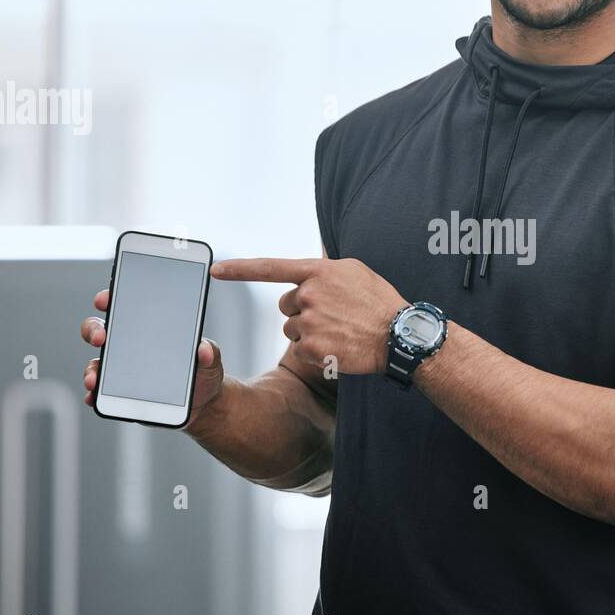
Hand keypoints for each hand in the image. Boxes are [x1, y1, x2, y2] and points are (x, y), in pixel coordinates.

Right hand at [80, 287, 225, 428]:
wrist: (204, 402)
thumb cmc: (203, 372)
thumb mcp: (211, 359)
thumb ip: (209, 352)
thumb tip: (204, 349)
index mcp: (149, 327)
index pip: (123, 307)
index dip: (110, 299)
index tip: (105, 299)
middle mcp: (128, 345)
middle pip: (99, 331)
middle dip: (93, 330)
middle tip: (100, 337)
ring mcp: (121, 370)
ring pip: (96, 363)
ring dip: (91, 369)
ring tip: (95, 378)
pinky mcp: (120, 393)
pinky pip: (101, 393)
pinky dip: (95, 395)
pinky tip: (95, 397)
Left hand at [211, 256, 406, 375]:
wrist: (398, 334)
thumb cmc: (379, 302)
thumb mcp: (355, 271)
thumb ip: (326, 268)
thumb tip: (312, 264)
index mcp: (318, 272)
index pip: (270, 268)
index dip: (239, 269)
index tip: (217, 270)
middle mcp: (309, 294)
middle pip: (286, 305)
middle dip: (302, 311)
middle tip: (332, 316)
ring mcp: (309, 321)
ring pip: (292, 329)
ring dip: (309, 332)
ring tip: (338, 331)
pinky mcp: (310, 347)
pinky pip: (300, 349)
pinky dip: (315, 351)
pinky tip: (337, 345)